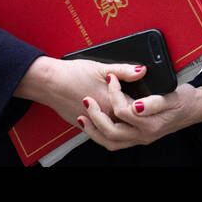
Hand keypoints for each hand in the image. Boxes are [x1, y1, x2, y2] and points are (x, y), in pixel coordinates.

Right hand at [14, 56, 146, 126]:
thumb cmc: (73, 73)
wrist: (49, 83)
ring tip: (130, 115)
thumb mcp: (101, 67)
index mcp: (111, 104)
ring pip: (116, 134)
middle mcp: (104, 118)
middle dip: (138, 118)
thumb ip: (124, 71)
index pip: (136, 110)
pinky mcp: (84, 126)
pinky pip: (101, 133)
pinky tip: (113, 119)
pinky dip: (110, 128)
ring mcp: (93, 125)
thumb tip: (142, 70)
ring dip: (124, 127)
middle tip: (143, 107)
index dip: (146, 103)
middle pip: (129, 125)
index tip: (151, 95)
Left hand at [77, 75, 201, 150]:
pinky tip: (94, 124)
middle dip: (95, 117)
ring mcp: (140, 138)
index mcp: (150, 124)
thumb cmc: (183, 99)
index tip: (111, 77)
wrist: (194, 109)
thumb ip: (153, 102)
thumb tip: (136, 106)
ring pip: (110, 142)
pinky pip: (115, 142)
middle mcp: (144, 135)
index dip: (114, 93)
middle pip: (111, 132)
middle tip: (86, 100)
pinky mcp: (137, 137)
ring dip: (94, 131)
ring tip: (82, 117)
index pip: (123, 111)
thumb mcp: (171, 96)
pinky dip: (101, 134)